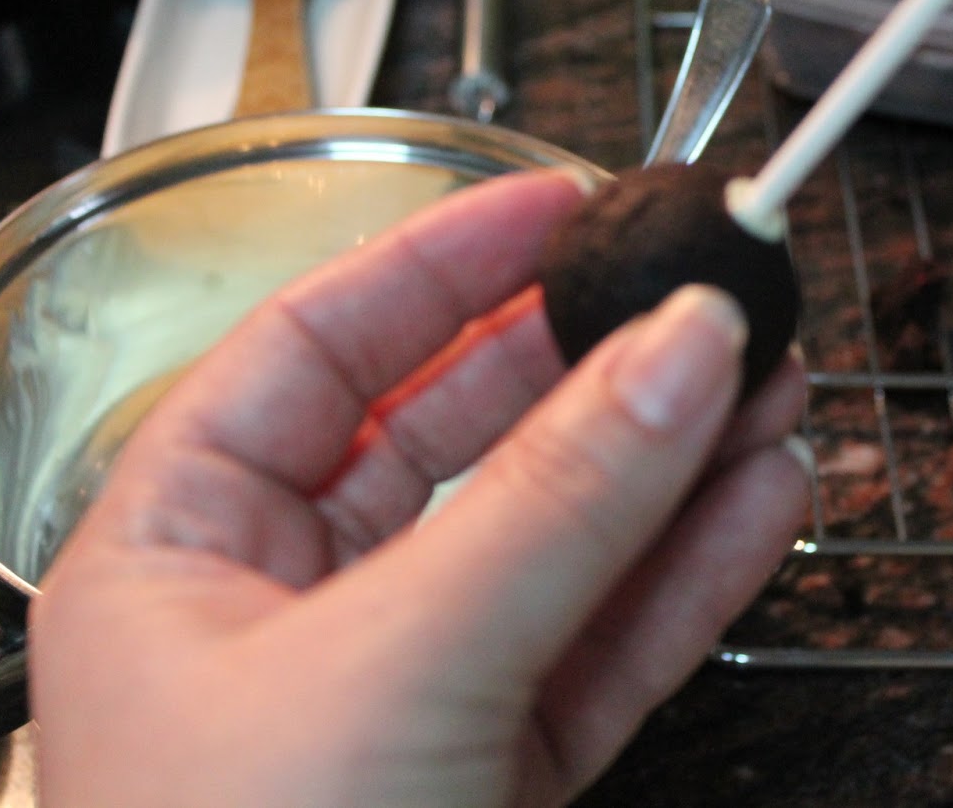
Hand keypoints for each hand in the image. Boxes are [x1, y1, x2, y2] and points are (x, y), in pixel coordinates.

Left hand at [28, 169, 809, 807]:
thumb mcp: (399, 663)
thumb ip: (554, 503)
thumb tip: (678, 346)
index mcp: (182, 548)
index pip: (320, 351)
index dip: (444, 262)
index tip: (562, 200)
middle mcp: (289, 604)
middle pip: (459, 434)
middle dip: (592, 363)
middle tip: (702, 288)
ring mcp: (407, 684)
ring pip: (553, 535)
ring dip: (667, 457)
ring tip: (770, 375)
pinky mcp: (496, 763)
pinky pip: (602, 638)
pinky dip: (686, 570)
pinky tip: (759, 494)